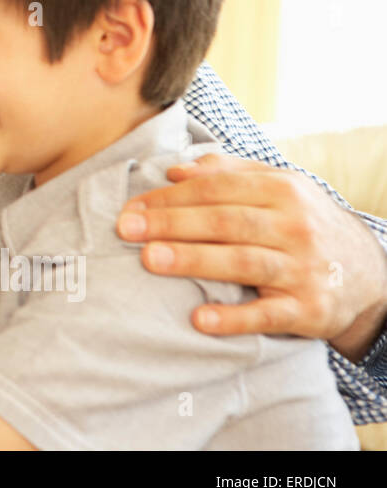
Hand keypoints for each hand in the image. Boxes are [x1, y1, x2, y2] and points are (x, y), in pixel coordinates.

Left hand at [117, 152, 386, 353]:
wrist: (367, 272)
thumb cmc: (302, 223)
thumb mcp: (278, 187)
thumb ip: (228, 172)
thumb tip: (176, 169)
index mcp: (282, 190)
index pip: (215, 190)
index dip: (169, 197)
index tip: (130, 208)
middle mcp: (295, 227)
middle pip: (225, 222)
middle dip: (171, 224)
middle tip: (126, 229)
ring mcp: (303, 269)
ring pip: (243, 262)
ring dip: (194, 260)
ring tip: (148, 260)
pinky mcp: (309, 310)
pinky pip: (268, 315)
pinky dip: (234, 318)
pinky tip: (199, 319)